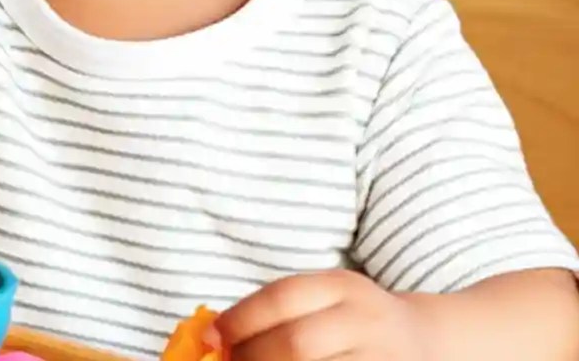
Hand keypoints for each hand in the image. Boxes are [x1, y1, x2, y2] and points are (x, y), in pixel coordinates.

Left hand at [212, 269, 427, 360]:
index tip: (211, 337)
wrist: (429, 341)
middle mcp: (366, 320)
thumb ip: (277, 312)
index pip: (282, 297)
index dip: (240, 319)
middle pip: (295, 343)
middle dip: (252, 358)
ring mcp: (381, 359)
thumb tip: (213, 336)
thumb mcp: (325, 300)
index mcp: (343, 287)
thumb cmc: (355, 323)